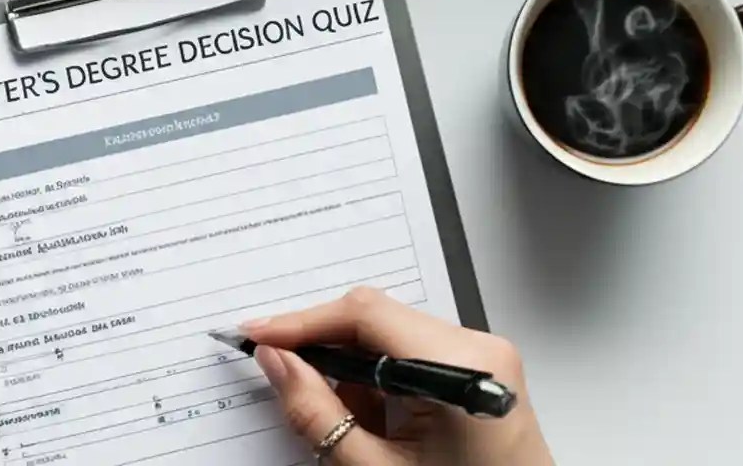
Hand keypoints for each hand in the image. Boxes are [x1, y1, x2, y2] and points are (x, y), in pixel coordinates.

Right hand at [246, 288, 553, 465]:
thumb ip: (319, 413)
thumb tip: (277, 361)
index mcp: (461, 367)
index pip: (365, 315)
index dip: (302, 322)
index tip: (258, 335)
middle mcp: (479, 349)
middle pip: (377, 320)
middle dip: (324, 349)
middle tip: (278, 373)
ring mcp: (483, 359)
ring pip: (389, 338)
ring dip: (352, 374)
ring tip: (347, 428)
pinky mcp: (478, 373)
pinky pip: (411, 358)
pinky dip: (380, 386)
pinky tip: (373, 427)